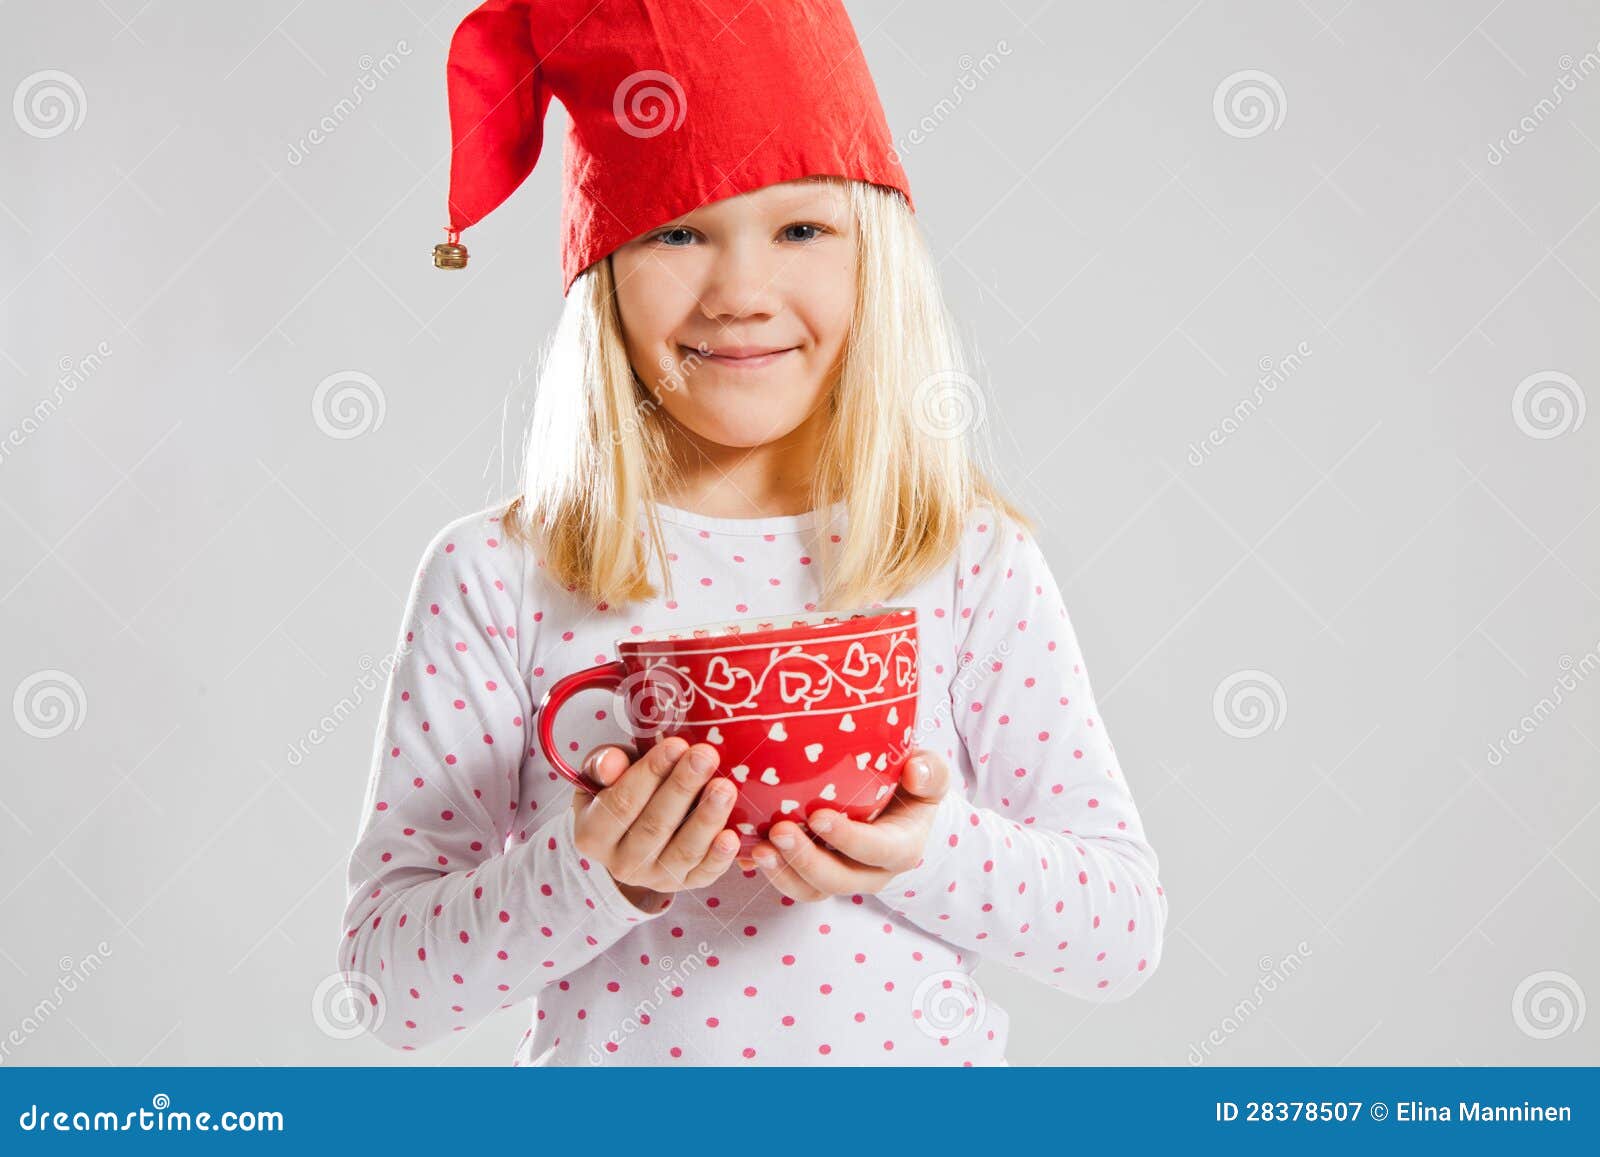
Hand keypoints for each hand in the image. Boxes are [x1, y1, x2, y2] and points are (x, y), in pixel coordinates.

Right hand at [570, 737, 740, 910]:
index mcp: (592, 835)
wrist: (631, 835)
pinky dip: (719, 857)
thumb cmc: (619, 792)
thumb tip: (611, 763)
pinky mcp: (685, 884)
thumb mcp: (601, 777)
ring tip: (725, 787)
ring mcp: (654, 878)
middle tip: (705, 756)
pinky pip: (704, 874)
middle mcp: (621, 864)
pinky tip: (732, 836)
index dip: (649, 774)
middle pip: (654, 826)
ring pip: (683, 851)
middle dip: (682, 788)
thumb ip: (603, 765)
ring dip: (706, 819)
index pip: (621, 803)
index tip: (675, 745)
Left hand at [738, 749, 950, 900]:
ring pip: (811, 889)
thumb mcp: (931, 776)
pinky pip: (793, 883)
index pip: (875, 850)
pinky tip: (745, 852)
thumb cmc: (913, 787)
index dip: (847, 838)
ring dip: (783, 873)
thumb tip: (914, 769)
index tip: (818, 816)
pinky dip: (770, 871)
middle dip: (806, 860)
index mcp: (901, 848)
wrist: (902, 811)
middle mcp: (871, 872)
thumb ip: (930, 772)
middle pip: (838, 880)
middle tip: (778, 831)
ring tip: (756, 849)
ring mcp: (842, 877)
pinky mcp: (816, 874)